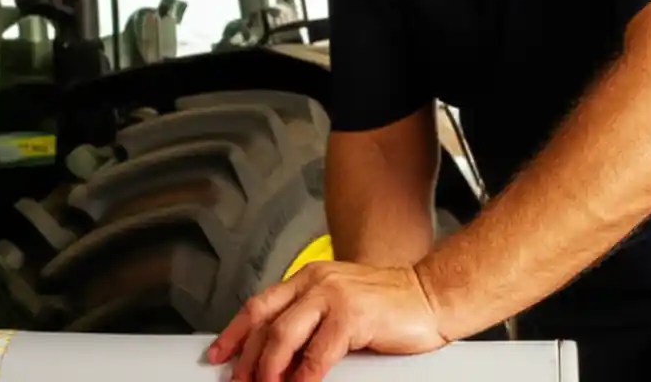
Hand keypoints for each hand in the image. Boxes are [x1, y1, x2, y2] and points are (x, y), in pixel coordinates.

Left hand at [206, 261, 448, 381]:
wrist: (430, 295)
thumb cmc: (390, 304)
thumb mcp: (339, 306)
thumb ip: (310, 323)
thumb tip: (280, 357)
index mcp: (309, 278)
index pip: (259, 305)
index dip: (235, 332)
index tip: (220, 353)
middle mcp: (315, 282)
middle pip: (264, 322)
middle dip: (247, 357)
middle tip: (239, 381)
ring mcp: (332, 297)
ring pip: (283, 335)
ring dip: (268, 368)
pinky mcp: (352, 316)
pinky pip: (317, 354)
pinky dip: (304, 376)